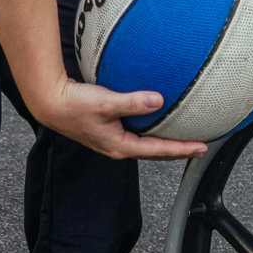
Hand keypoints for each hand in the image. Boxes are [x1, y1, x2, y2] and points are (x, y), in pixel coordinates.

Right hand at [34, 77, 207, 160]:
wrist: (50, 103)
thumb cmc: (74, 105)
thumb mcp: (105, 103)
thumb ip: (132, 102)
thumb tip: (159, 100)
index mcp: (120, 146)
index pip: (158, 151)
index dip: (182, 150)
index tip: (202, 148)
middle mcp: (118, 146)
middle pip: (155, 153)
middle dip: (178, 151)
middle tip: (199, 148)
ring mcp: (112, 139)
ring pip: (145, 144)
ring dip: (164, 142)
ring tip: (182, 136)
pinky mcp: (107, 129)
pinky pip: (136, 133)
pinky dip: (150, 129)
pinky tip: (155, 118)